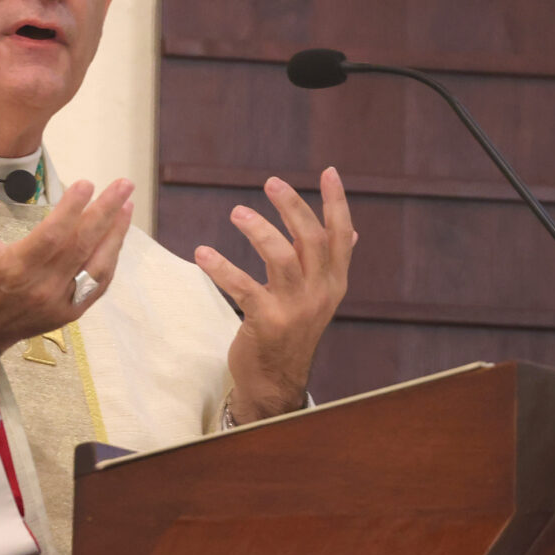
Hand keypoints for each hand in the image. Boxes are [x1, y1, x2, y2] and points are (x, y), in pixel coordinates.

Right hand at [0, 177, 133, 364]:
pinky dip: (111, 260)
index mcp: (17, 269)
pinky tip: (117, 237)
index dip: (71, 209)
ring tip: (127, 205)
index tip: (86, 184)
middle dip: (105, 212)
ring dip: (116, 234)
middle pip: (82, 245)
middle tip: (123, 185)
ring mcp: (61, 302)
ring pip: (97, 266)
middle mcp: (43, 287)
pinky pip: (98, 285)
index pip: (52, 235)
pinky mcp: (71, 311)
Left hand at [194, 167, 352, 423]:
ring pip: (282, 258)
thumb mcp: (318, 296)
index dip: (337, 202)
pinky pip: (244, 288)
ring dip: (259, 231)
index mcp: (334, 282)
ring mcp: (295, 309)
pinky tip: (202, 253)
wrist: (276, 382)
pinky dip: (221, 268)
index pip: (341, 236)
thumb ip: (330, 263)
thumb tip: (352, 230)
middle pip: (312, 240)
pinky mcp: (267, 323)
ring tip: (236, 212)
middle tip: (271, 182)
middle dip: (293, 207)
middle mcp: (320, 293)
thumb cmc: (292, 331)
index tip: (329, 172)